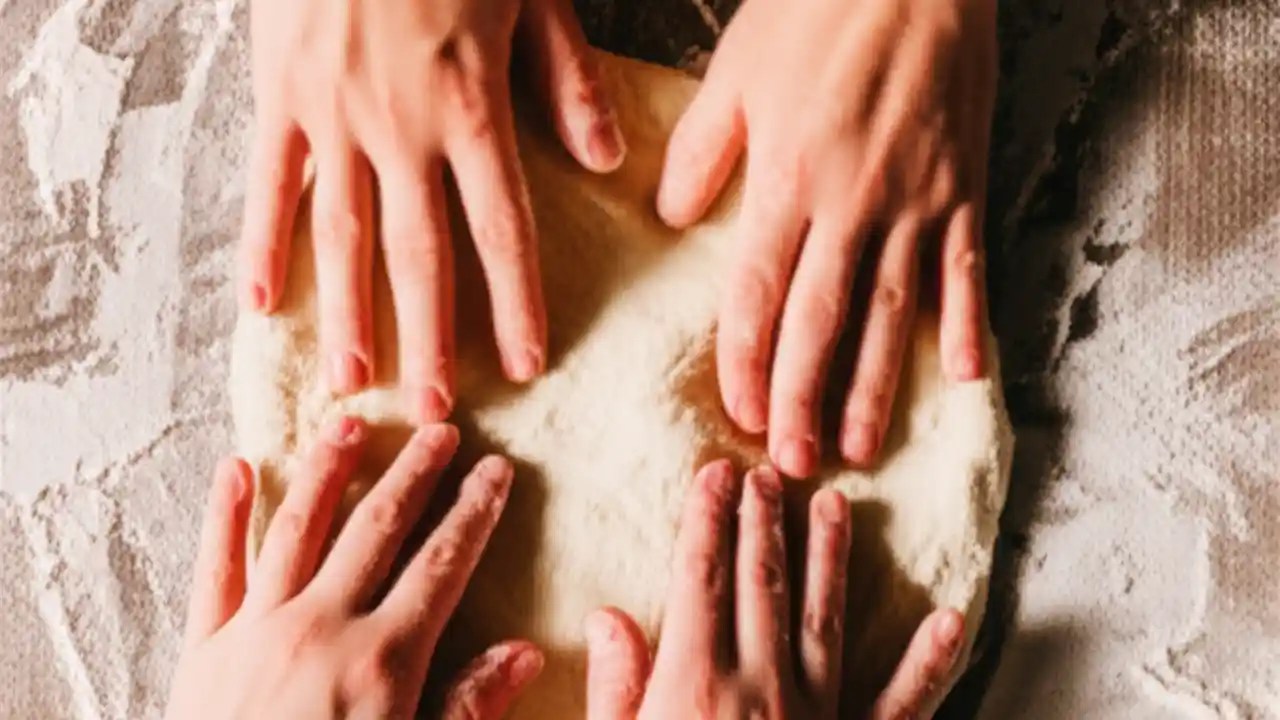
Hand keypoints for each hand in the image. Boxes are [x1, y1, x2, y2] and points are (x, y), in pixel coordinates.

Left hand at [167, 418, 540, 719]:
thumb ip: (469, 710)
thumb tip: (523, 651)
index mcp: (382, 661)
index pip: (442, 564)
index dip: (474, 513)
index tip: (496, 469)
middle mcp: (320, 628)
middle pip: (377, 529)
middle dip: (414, 474)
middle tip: (439, 429)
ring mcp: (255, 631)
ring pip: (296, 527)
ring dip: (327, 469)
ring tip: (350, 423)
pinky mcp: (202, 649)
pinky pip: (214, 569)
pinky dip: (223, 515)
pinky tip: (235, 468)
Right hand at [238, 0, 625, 421]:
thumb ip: (568, 81)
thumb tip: (608, 160)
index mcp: (472, 108)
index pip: (501, 229)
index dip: (514, 302)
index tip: (524, 364)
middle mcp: (401, 127)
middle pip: (420, 253)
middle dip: (429, 337)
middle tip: (435, 408)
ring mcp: (332, 115)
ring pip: (343, 234)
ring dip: (348, 316)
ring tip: (353, 385)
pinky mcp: (279, 95)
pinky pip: (268, 182)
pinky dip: (262, 242)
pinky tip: (258, 302)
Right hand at [583, 461, 964, 718]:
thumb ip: (615, 687)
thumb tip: (608, 616)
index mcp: (693, 685)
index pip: (700, 578)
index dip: (706, 520)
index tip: (715, 473)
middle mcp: (760, 688)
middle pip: (761, 584)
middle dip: (764, 521)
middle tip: (768, 470)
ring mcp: (818, 718)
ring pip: (824, 619)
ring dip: (829, 558)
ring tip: (836, 504)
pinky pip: (901, 704)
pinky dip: (928, 664)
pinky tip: (950, 620)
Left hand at [658, 0, 996, 475]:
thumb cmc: (818, 9)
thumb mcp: (735, 70)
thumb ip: (699, 152)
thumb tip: (669, 217)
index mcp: (787, 179)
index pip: (758, 295)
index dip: (746, 363)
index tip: (737, 415)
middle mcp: (852, 205)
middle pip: (820, 323)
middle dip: (802, 400)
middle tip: (793, 465)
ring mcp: (917, 202)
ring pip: (890, 315)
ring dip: (873, 387)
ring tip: (859, 447)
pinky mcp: (966, 189)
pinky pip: (966, 270)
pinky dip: (968, 324)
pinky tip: (966, 376)